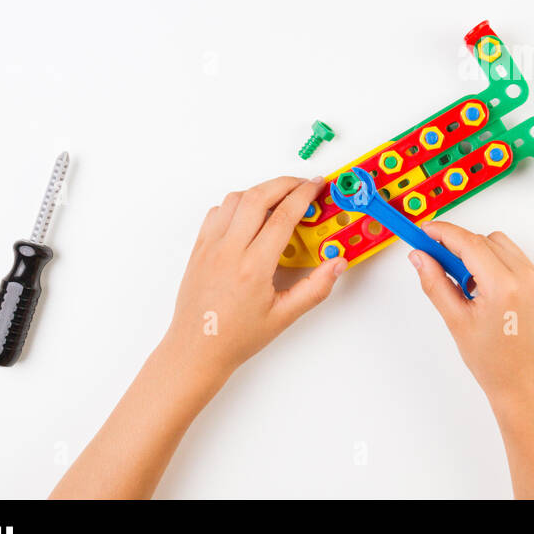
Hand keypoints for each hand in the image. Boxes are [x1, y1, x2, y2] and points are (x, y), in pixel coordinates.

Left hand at [164, 175, 346, 381]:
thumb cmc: (235, 337)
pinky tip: (249, 215)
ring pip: (234, 199)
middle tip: (303, 184)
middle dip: (285, 183)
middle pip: (258, 196)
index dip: (304, 195)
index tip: (317, 186)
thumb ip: (315, 288)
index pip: (283, 216)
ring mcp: (210, 247)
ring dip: (259, 191)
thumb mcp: (284, 316)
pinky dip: (235, 204)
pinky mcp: (198, 248)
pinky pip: (216, 212)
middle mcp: (229, 251)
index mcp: (253, 267)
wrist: (196, 350)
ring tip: (278, 198)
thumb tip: (337, 264)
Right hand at [409, 222, 533, 412]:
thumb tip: (420, 257)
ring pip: (498, 243)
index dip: (442, 232)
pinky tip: (480, 284)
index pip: (468, 242)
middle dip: (456, 244)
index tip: (424, 231)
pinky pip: (511, 255)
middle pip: (483, 239)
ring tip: (462, 282)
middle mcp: (523, 276)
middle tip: (434, 259)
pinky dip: (491, 259)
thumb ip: (435, 283)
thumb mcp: (455, 320)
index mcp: (503, 286)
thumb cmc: (493, 361)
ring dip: (475, 251)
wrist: (522, 382)